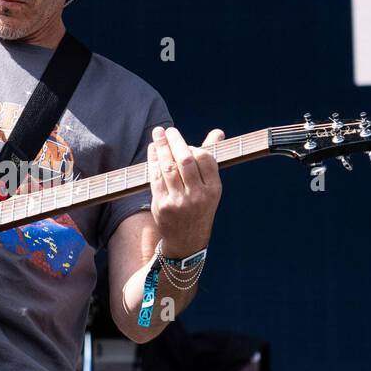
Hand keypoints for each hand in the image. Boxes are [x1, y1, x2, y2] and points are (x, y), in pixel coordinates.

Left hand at [147, 126, 223, 257]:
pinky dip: (153, 161)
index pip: (205, 159)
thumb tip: (218, 132)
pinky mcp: (162, 205)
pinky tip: (152, 150)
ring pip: (168, 168)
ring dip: (161, 148)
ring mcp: (179, 201)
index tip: (185, 143)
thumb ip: (210, 159)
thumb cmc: (200, 207)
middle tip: (168, 130)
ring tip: (157, 134)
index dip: (194, 146)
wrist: (187, 240)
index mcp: (213, 190)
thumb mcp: (210, 188)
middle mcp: (198, 196)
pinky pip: (155, 178)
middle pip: (185, 161)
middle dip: (175, 142)